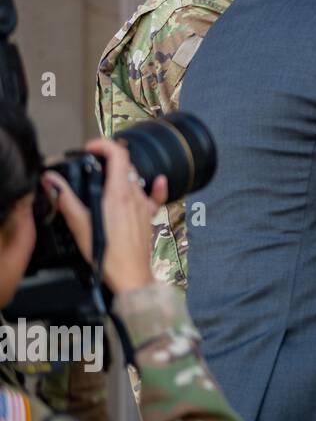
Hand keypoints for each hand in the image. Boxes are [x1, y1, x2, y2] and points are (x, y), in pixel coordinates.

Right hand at [43, 139, 166, 295]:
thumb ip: (65, 199)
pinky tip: (159, 181)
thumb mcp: (80, 224)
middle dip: (108, 162)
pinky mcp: (149, 217)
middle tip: (91, 168)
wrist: (130, 275)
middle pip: (125, 166)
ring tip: (105, 184)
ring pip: (135, 181)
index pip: (118, 154)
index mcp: (119, 193)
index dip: (104, 145)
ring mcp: (145, 206)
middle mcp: (135, 195)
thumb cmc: (108, 253)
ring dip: (120, 177)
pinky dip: (155, 187)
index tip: (90, 148)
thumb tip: (52, 180)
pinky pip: (155, 197)